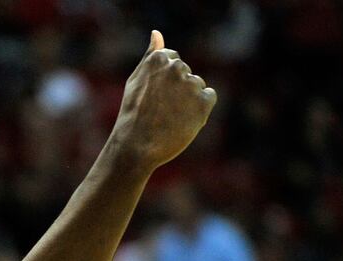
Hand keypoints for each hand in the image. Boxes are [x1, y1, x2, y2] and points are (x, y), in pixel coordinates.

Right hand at [108, 31, 216, 170]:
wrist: (137, 146)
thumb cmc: (133, 114)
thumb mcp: (136, 80)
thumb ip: (150, 56)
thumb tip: (157, 33)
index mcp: (158, 59)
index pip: (173, 61)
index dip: (164, 82)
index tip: (153, 97)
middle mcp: (176, 67)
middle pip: (186, 74)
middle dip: (177, 90)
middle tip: (160, 111)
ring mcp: (191, 83)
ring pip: (197, 86)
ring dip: (188, 100)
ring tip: (170, 118)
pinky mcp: (203, 101)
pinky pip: (208, 97)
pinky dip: (200, 109)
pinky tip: (183, 120)